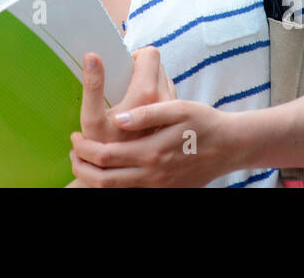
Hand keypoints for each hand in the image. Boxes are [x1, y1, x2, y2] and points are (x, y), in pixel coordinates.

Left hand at [69, 99, 237, 187]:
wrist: (229, 146)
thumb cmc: (203, 122)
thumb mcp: (178, 108)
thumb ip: (147, 113)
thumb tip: (119, 118)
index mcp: (151, 152)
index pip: (105, 156)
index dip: (84, 148)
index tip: (75, 136)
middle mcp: (152, 175)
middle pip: (103, 180)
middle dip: (81, 168)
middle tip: (74, 152)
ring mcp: (158, 187)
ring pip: (115, 191)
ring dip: (93, 180)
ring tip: (85, 163)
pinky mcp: (164, 191)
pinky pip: (130, 193)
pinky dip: (113, 187)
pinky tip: (108, 173)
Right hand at [77, 47, 174, 146]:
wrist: (128, 180)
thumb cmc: (106, 150)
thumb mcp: (92, 120)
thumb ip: (93, 86)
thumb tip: (92, 56)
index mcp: (146, 95)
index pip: (151, 55)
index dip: (135, 56)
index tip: (124, 67)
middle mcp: (165, 102)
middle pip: (159, 67)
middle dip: (141, 71)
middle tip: (124, 85)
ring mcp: (172, 114)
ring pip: (165, 83)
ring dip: (150, 85)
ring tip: (132, 101)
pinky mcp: (174, 123)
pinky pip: (168, 99)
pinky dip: (156, 100)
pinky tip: (142, 114)